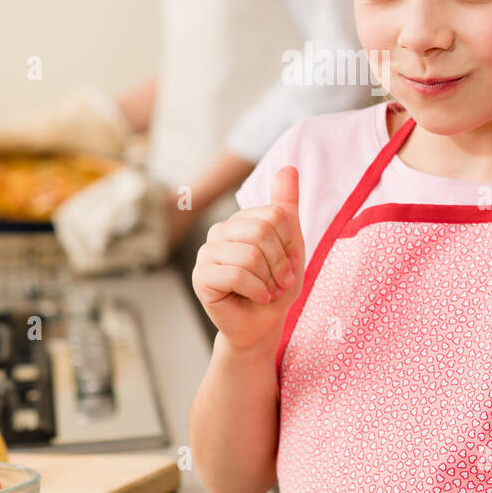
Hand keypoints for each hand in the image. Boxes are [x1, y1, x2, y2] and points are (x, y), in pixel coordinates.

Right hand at [191, 167, 305, 350]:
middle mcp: (220, 231)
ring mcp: (206, 253)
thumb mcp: (290, 244)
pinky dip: (257, 291)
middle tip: (280, 282)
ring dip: (269, 280)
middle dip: (280, 263)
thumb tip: (288, 167)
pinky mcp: (200, 277)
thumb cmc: (276, 286)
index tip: (290, 264)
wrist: (262, 325)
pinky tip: (257, 298)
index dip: (290, 244)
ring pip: (249, 254)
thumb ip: (286, 206)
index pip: (275, 215)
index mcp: (240, 220)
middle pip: (262, 232)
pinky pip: (237, 275)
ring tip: (268, 292)